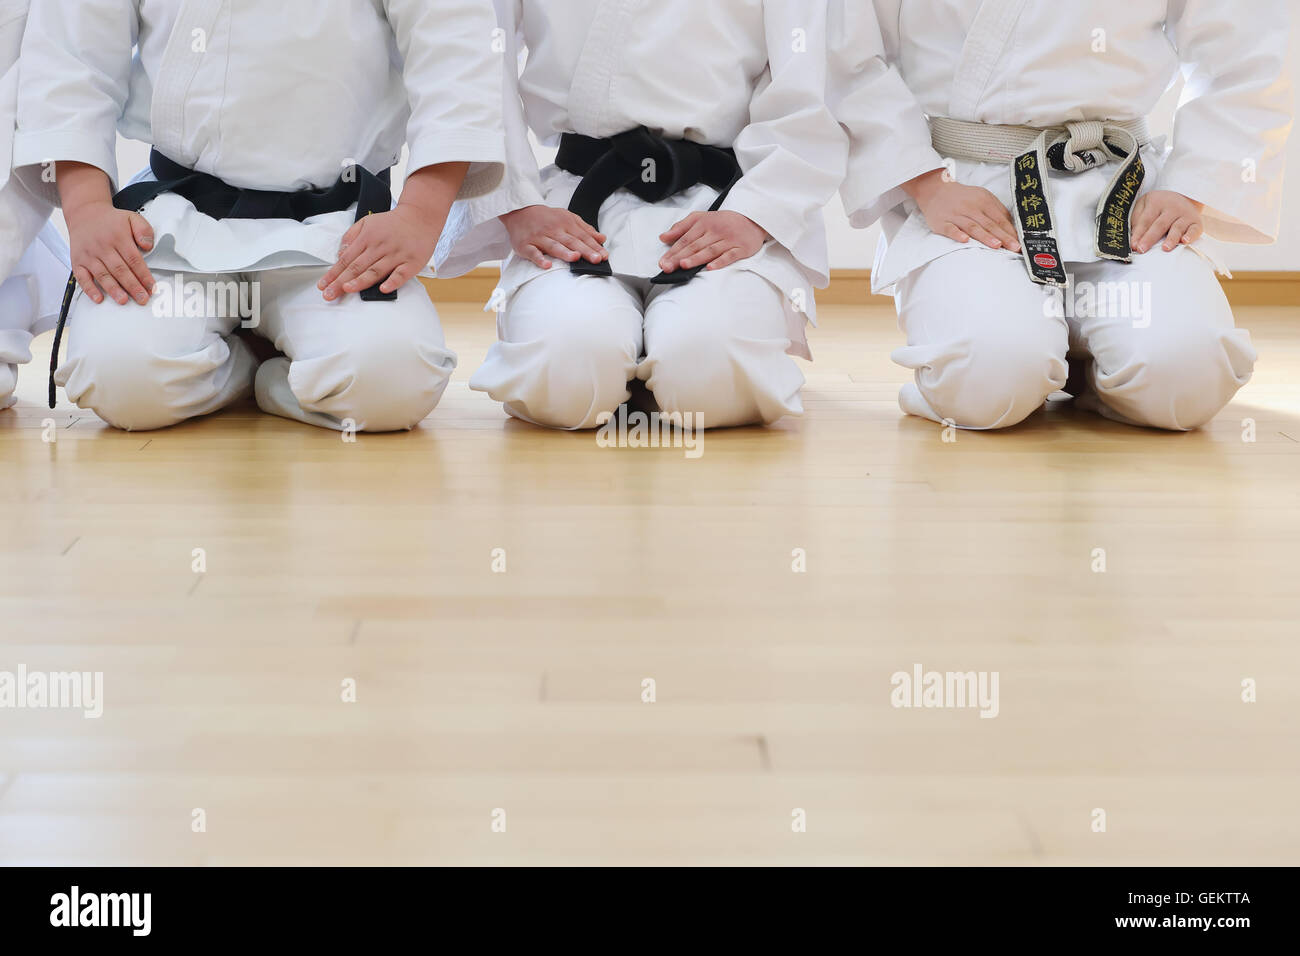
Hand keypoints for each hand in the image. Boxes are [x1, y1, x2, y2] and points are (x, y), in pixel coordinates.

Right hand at [59, 160, 155, 305]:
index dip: (143, 275)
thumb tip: (147, 246)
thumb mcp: (132, 218)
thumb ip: (144, 230)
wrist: (85, 213)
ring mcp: (89, 254)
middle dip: (132, 286)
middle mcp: (102, 246)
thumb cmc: (111, 221)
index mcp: (118, 237)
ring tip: (123, 301)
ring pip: (102, 274)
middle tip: (142, 299)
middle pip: (119, 269)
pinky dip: (89, 289)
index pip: (133, 259)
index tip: (151, 287)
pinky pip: (81, 276)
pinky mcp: (77, 260)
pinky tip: (98, 298)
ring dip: (113, 289)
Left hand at [320, 205, 435, 299]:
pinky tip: (384, 289)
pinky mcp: (411, 262)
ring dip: (361, 281)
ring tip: (347, 289)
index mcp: (367, 238)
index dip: (333, 273)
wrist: (420, 216)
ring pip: (376, 270)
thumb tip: (340, 253)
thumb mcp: (367, 222)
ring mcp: (396, 255)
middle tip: (330, 294)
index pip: (346, 259)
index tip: (323, 285)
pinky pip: (401, 274)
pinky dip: (392, 282)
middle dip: (340, 281)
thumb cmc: (393, 223)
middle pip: (357, 267)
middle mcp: (380, 247)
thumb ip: (351, 236)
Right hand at [501, 205, 606, 268]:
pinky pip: (533, 253)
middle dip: (584, 250)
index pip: (582, 236)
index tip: (604, 256)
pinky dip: (539, 259)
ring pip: (553, 246)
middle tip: (596, 259)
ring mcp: (539, 238)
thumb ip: (585, 229)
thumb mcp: (568, 218)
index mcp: (565, 223)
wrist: (519, 212)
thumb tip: (602, 238)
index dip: (594, 246)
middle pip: (571, 242)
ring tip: (575, 258)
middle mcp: (553, 230)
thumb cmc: (546, 218)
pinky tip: (547, 265)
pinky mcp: (525, 245)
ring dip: (564, 252)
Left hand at [658, 210, 767, 272]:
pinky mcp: (741, 248)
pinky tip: (710, 268)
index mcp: (704, 223)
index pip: (685, 239)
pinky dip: (720, 262)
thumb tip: (663, 237)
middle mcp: (716, 231)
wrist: (753, 218)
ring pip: (710, 250)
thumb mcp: (702, 218)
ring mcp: (729, 240)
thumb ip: (682, 227)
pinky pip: (730, 256)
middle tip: (668, 268)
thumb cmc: (724, 221)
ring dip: (697, 258)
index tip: (662, 262)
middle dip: (680, 257)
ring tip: (684, 265)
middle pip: (695, 246)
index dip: (673, 251)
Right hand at [904, 168, 1020, 251]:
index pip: (1000, 218)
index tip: (1020, 243)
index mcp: (983, 201)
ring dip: (985, 236)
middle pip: (989, 224)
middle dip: (1003, 236)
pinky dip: (957, 234)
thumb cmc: (962, 197)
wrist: (935, 190)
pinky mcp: (941, 222)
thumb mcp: (982, 197)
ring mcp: (955, 215)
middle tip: (1014, 247)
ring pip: (972, 226)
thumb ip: (997, 210)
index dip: (1011, 231)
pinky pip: (950, 229)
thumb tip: (1012, 227)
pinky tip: (965, 240)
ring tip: (996, 245)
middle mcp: (970, 207)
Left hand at [1131, 190, 1203, 252]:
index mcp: (1157, 202)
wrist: (1184, 196)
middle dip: (1150, 238)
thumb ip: (1138, 222)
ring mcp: (1186, 214)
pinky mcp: (1196, 222)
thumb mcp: (1144, 206)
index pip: (1146, 220)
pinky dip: (1191, 236)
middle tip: (1142, 249)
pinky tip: (1185, 241)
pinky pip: (1194, 230)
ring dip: (1171, 239)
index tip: (1133, 246)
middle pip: (1160, 225)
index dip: (1138, 233)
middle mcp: (1173, 207)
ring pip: (1177, 228)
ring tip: (1165, 248)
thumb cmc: (1158, 206)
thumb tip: (1134, 241)